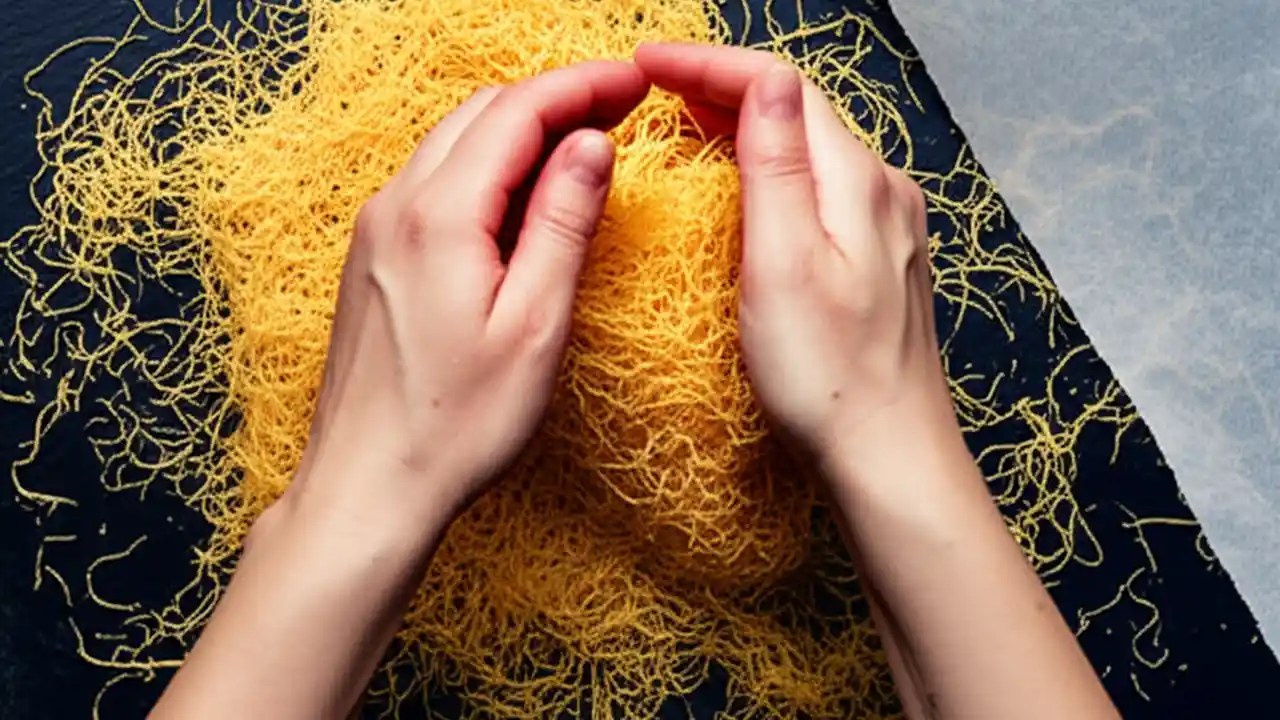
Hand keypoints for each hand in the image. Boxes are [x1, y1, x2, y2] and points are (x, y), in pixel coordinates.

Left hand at [153, 63, 650, 719]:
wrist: (368, 485)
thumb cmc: (455, 424)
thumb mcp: (534, 326)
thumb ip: (563, 224)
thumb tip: (590, 144)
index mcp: (439, 216)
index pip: (518, 113)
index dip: (583, 86)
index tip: (635, 82)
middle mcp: (395, 207)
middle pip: (481, 114)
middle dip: (554, 98)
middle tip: (620, 107)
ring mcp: (376, 230)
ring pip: (454, 143)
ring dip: (518, 130)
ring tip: (582, 145)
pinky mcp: (373, 257)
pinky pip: (433, 182)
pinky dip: (485, 167)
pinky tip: (521, 198)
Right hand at [635, 45, 960, 485]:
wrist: (891, 456)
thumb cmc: (829, 378)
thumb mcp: (784, 264)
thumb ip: (777, 165)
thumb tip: (766, 78)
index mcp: (857, 183)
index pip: (781, 87)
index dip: (709, 65)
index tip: (646, 62)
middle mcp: (883, 192)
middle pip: (798, 110)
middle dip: (724, 86)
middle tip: (654, 86)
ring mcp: (888, 227)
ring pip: (811, 148)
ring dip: (748, 124)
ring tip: (687, 120)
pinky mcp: (882, 260)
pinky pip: (822, 187)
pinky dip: (775, 167)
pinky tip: (748, 186)